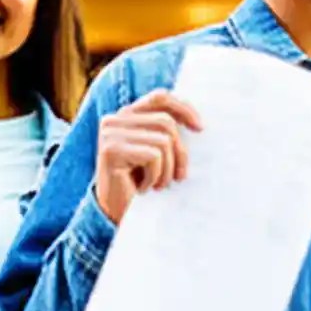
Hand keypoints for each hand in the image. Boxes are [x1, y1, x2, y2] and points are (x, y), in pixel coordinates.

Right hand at [94, 89, 202, 224]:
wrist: (115, 212)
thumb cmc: (141, 182)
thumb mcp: (156, 152)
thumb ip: (167, 133)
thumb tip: (199, 124)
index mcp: (127, 115)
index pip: (160, 98)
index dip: (183, 108)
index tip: (200, 128)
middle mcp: (115, 119)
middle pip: (166, 123)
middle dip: (180, 153)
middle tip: (179, 176)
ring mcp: (110, 133)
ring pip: (162, 141)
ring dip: (167, 169)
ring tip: (159, 184)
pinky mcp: (110, 150)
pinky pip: (153, 156)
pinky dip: (156, 176)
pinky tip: (145, 188)